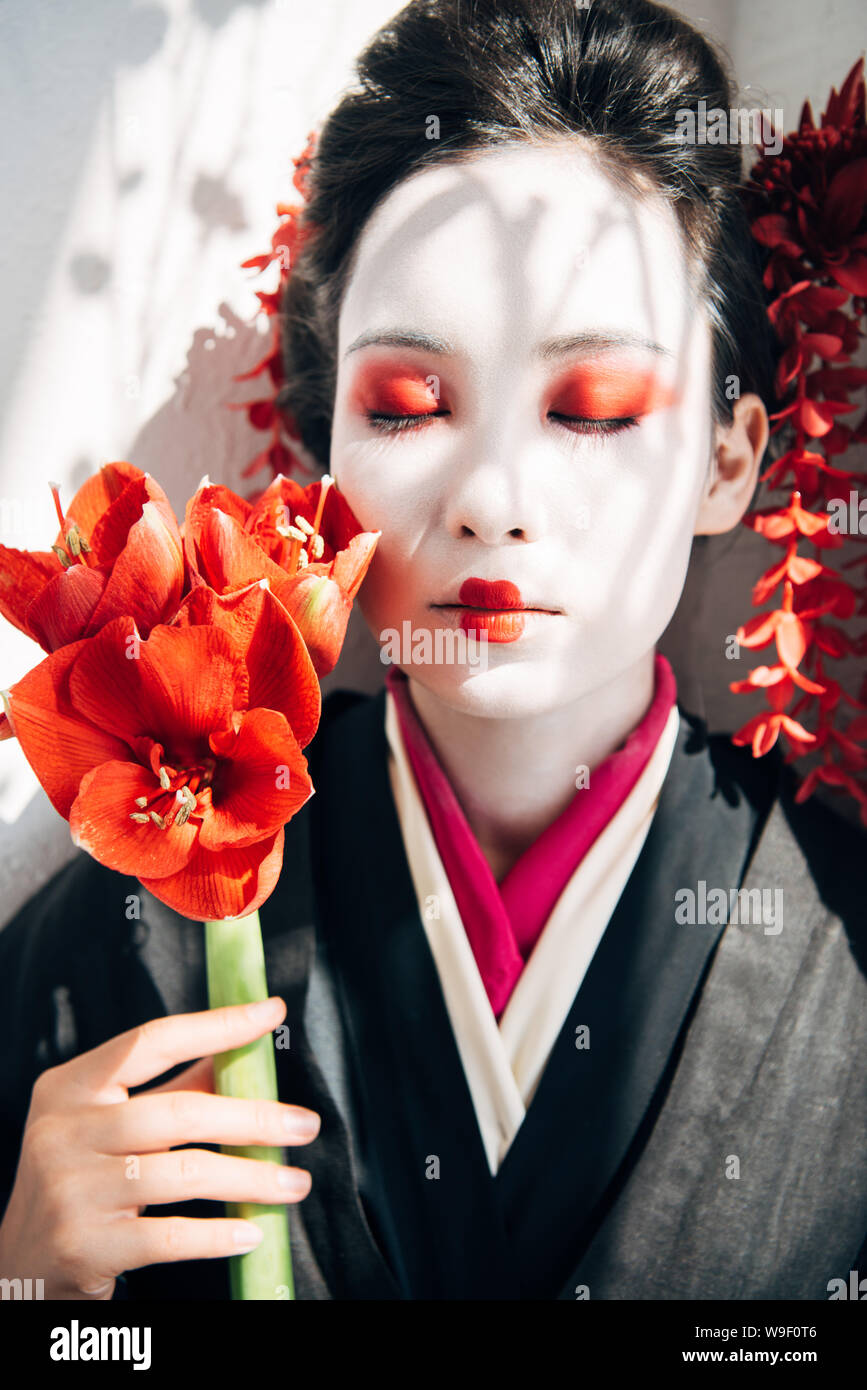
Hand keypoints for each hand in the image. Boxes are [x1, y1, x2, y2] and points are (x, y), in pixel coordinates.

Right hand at [0, 997, 318, 1299]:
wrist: (17, 1267)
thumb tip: (236, 1058)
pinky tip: (251, 1230)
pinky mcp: (86, 1245)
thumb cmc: (76, 1181)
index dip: (216, 1024)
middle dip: (253, 1117)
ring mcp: (72, 1190)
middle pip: (179, 1112)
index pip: (151, 1041)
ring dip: (251, 1178)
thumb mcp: (102, 1124)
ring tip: (293, 1183)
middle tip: (304, 1125)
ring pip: (182, 1173)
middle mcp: (64, 1132)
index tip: (269, 1013)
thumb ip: (166, 1091)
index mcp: (71, 1087)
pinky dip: (218, 1234)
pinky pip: (169, 1235)